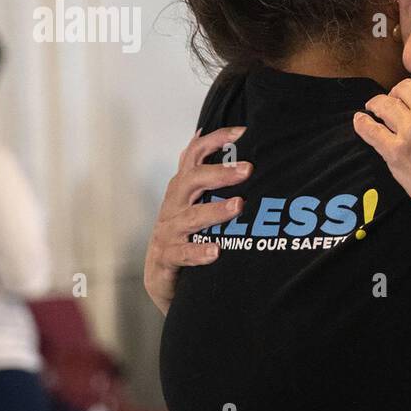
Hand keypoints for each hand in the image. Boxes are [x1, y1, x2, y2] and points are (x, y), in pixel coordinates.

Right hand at [144, 126, 249, 315]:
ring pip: (189, 217)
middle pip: (191, 180)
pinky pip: (182, 254)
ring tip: (238, 205)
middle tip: (248, 169)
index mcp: (182, 189)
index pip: (194, 155)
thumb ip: (209, 177)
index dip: (215, 141)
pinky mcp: (166, 258)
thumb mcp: (197, 202)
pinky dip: (198, 252)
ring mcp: (168, 232)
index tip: (242, 132)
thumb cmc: (187, 234)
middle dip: (219, 172)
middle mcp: (173, 206)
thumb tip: (221, 140)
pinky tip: (216, 252)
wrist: (162, 279)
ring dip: (214, 210)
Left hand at [353, 67, 410, 246]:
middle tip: (401, 100)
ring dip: (380, 103)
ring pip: (385, 104)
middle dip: (402, 91)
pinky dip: (363, 123)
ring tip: (376, 107)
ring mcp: (409, 132)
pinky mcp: (395, 154)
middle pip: (404, 87)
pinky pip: (371, 131)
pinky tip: (361, 120)